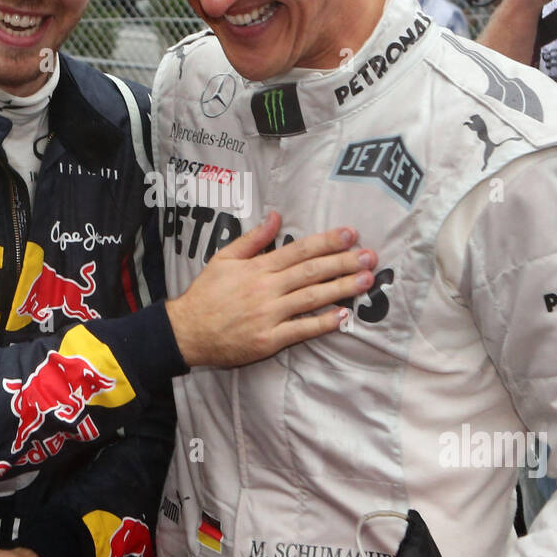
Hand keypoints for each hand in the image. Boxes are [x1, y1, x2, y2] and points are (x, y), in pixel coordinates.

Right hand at [165, 211, 376, 367]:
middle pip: (312, 272)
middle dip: (344, 263)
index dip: (327, 242)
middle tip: (370, 256)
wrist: (186, 331)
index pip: (299, 250)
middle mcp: (266, 289)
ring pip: (312, 298)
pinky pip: (302, 330)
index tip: (350, 234)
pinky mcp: (269, 339)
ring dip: (342, 288)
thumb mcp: (224, 258)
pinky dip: (323, 323)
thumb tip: (276, 217)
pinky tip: (343, 316)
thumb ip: (253, 239)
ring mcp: (269, 315)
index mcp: (257, 268)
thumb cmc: (206, 294)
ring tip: (366, 280)